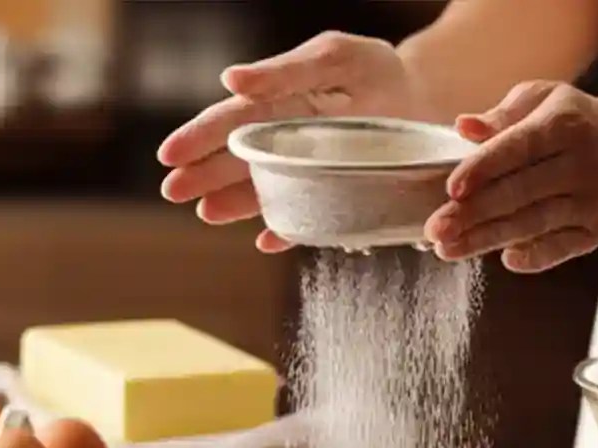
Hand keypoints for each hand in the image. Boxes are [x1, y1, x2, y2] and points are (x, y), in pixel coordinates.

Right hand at [157, 32, 435, 252]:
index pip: (232, 121)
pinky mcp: (337, 195)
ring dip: (232, 204)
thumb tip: (229, 80)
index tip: (169, 155)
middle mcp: (289, 140)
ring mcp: (310, 171)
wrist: (428, 96)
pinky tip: (267, 239)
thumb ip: (284, 71)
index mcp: (281, 103)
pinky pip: (308, 217)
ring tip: (205, 214)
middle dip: (203, 175)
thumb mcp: (333, 58)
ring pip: (264, 189)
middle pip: (238, 160)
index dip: (199, 137)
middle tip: (173, 190)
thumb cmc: (377, 70)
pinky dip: (288, 229)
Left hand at [426, 81, 597, 272]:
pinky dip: (533, 256)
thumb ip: (503, 114)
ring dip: (487, 239)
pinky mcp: (596, 229)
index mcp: (563, 125)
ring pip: (533, 223)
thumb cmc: (572, 122)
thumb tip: (463, 126)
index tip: (451, 189)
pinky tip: (504, 259)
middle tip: (434, 229)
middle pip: (520, 193)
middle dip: (473, 214)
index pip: (518, 148)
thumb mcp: (543, 100)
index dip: (483, 169)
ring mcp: (591, 200)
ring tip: (447, 249)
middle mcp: (581, 164)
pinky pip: (561, 248)